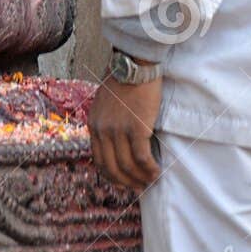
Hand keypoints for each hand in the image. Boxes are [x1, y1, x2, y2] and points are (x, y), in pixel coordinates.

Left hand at [88, 69, 161, 192]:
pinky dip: (149, 169)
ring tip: (150, 181)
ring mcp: (118, 130)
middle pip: (112, 168)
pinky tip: (157, 172)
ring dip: (140, 178)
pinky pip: (142, 158)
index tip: (122, 181)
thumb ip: (105, 120)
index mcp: (93, 124)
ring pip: (128, 166)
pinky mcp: (136, 128)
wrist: (135, 63)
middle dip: (126, 182)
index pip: (98, 159)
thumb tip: (114, 139)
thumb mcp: (104, 101)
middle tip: (138, 188)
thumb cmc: (124, 78)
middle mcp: (102, 130)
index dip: (111, 175)